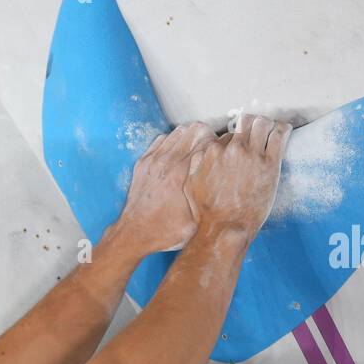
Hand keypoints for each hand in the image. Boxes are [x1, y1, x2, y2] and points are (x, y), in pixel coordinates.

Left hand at [109, 121, 214, 255]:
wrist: (135, 233)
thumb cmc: (166, 230)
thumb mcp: (196, 221)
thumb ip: (210, 199)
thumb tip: (229, 186)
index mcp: (180, 174)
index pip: (206, 141)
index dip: (218, 145)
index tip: (221, 154)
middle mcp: (166, 162)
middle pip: (193, 129)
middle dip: (207, 136)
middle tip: (210, 149)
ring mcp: (152, 160)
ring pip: (177, 131)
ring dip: (190, 137)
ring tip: (196, 151)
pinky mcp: (143, 163)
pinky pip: (161, 139)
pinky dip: (173, 141)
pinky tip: (178, 154)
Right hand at [184, 114, 291, 238]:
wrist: (224, 228)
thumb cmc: (206, 211)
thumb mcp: (190, 184)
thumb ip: (195, 163)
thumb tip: (203, 151)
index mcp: (212, 151)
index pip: (227, 133)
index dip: (234, 140)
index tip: (239, 147)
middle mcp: (232, 148)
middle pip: (245, 121)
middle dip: (251, 125)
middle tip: (256, 133)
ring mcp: (252, 154)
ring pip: (263, 122)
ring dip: (267, 125)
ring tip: (270, 131)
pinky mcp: (270, 163)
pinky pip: (279, 134)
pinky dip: (282, 129)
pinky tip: (283, 130)